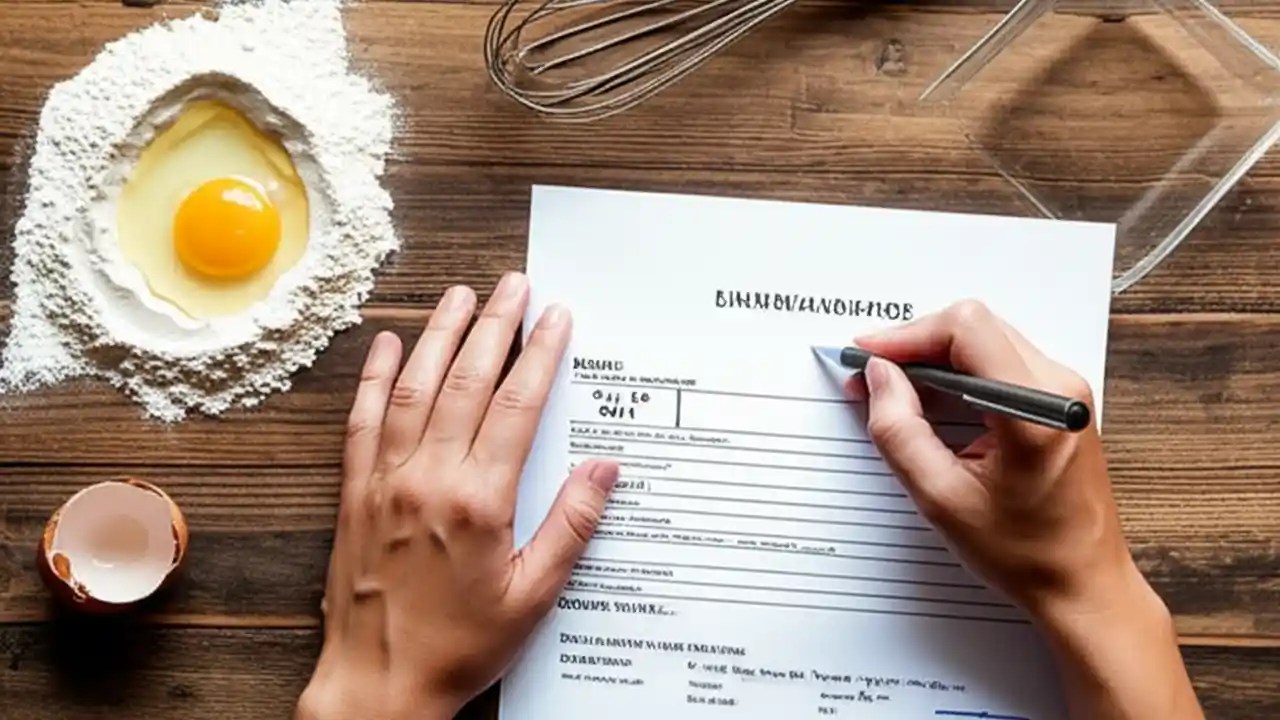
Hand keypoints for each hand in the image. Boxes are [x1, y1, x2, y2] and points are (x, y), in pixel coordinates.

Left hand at [297, 273, 618, 719]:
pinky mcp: (354, 493)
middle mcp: (429, 479)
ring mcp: (386, 481)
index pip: (516, 406)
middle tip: (514, 286)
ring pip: (415, 388)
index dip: (540, 354)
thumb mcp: (533, 597)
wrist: (377, 686)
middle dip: (495, 326)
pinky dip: (375, 377)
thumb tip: (605, 469)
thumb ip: (571, 527)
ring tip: (460, 295)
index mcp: (479, 502)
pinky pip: (363, 420)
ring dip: (439, 335)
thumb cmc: (458, 647)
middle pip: (466, 381)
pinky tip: (387, 345)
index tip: (556, 318)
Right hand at [854, 299, 1201, 719]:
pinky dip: (959, 372)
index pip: (966, 329)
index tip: (869, 355)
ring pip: (986, 340)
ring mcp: (1066, 393)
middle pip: (974, 327)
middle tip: (874, 377)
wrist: (1082, 585)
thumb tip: (879, 378)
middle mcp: (1060, 390)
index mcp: (1036, 410)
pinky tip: (933, 400)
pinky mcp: (1061, 402)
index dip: (907, 335)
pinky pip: (1001, 362)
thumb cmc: (1026, 554)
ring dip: (936, 358)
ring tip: (898, 393)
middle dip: (916, 346)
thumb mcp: (940, 497)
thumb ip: (900, 430)